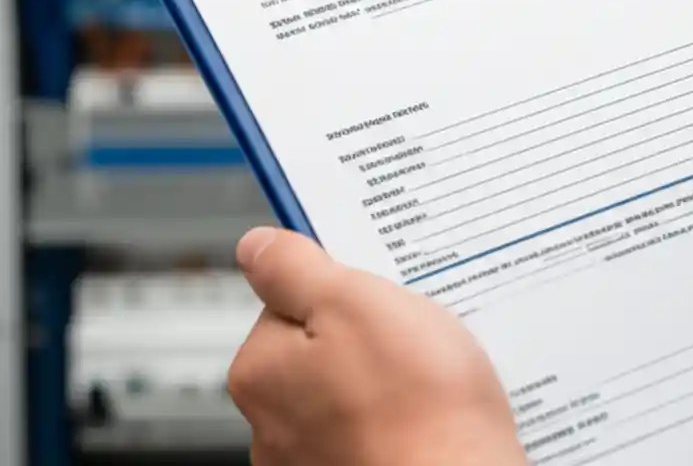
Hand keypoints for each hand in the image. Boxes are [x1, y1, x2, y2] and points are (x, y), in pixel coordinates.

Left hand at [228, 227, 526, 465]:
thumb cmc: (419, 407)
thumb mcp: (353, 300)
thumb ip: (294, 268)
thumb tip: (259, 246)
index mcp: (261, 370)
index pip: (291, 302)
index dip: (342, 290)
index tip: (377, 294)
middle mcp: (273, 424)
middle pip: (323, 349)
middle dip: (368, 338)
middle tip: (413, 337)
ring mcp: (314, 460)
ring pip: (354, 394)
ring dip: (389, 384)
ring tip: (431, 383)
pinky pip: (380, 431)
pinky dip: (405, 422)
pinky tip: (433, 418)